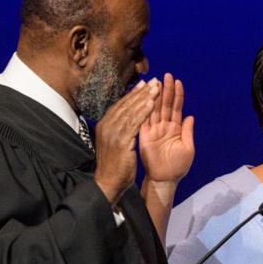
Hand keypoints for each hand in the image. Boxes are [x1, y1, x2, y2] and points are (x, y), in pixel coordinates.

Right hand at [94, 79, 160, 202]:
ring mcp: (113, 132)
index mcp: (106, 125)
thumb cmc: (115, 165)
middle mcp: (107, 125)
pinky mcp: (120, 140)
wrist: (109, 182)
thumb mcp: (115, 144)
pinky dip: (143, 112)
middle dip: (141, 92)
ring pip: (130, 111)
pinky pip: (134, 123)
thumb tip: (125, 120)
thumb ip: (119, 130)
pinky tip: (152, 104)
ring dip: (144, 98)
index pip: (121, 105)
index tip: (145, 84)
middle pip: (126, 104)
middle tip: (154, 81)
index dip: (133, 94)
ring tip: (157, 89)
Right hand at [140, 73, 194, 184]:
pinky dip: (145, 108)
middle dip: (166, 90)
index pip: (176, 108)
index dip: (178, 95)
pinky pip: (144, 120)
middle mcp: (164, 126)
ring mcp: (153, 130)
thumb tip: (190, 116)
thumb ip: (188, 132)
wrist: (165, 179)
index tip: (178, 82)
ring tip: (157, 81)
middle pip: (165, 104)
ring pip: (154, 109)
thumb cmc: (178, 166)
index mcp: (176, 129)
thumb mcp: (188, 148)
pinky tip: (146, 97)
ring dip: (155, 96)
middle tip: (167, 75)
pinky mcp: (144, 136)